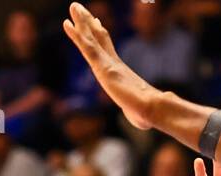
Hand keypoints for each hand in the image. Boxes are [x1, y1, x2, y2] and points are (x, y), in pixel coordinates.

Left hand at [63, 3, 160, 129]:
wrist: (153, 108)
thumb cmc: (148, 114)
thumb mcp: (137, 113)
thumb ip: (134, 112)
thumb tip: (143, 119)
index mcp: (120, 72)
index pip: (108, 49)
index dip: (100, 35)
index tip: (96, 22)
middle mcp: (114, 63)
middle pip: (99, 38)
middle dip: (88, 23)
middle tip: (80, 8)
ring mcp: (108, 64)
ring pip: (91, 38)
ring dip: (82, 22)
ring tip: (74, 6)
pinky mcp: (104, 68)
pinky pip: (87, 48)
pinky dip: (77, 35)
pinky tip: (67, 24)